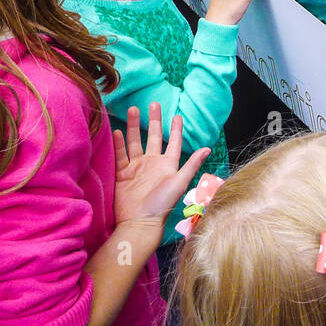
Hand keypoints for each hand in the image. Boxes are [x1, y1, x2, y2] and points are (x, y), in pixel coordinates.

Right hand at [113, 104, 210, 226]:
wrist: (139, 222)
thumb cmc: (162, 204)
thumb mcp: (179, 182)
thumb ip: (191, 164)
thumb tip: (207, 148)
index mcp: (168, 165)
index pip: (173, 142)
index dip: (176, 129)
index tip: (176, 115)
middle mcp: (152, 164)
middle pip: (153, 137)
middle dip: (153, 121)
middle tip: (153, 104)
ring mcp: (137, 168)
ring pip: (135, 142)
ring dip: (134, 127)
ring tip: (134, 109)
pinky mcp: (122, 174)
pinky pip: (120, 155)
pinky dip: (119, 143)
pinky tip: (117, 131)